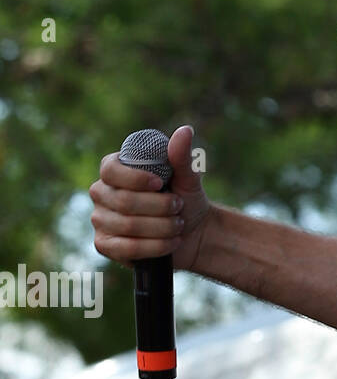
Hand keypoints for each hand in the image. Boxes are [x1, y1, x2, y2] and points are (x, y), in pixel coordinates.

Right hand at [90, 125, 213, 270]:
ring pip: (128, 225)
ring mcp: (100, 219)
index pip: (111, 170)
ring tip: (179, 224)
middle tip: (179, 206)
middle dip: (159, 206)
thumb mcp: (188, 177)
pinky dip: (156, 246)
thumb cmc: (186, 197)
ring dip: (162, 226)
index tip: (160, 183)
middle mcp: (101, 193)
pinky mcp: (105, 244)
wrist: (194, 230)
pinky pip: (126, 248)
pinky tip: (172, 242)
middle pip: (123, 201)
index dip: (135, 178)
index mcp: (115, 170)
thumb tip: (184, 130)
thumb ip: (182, 156)